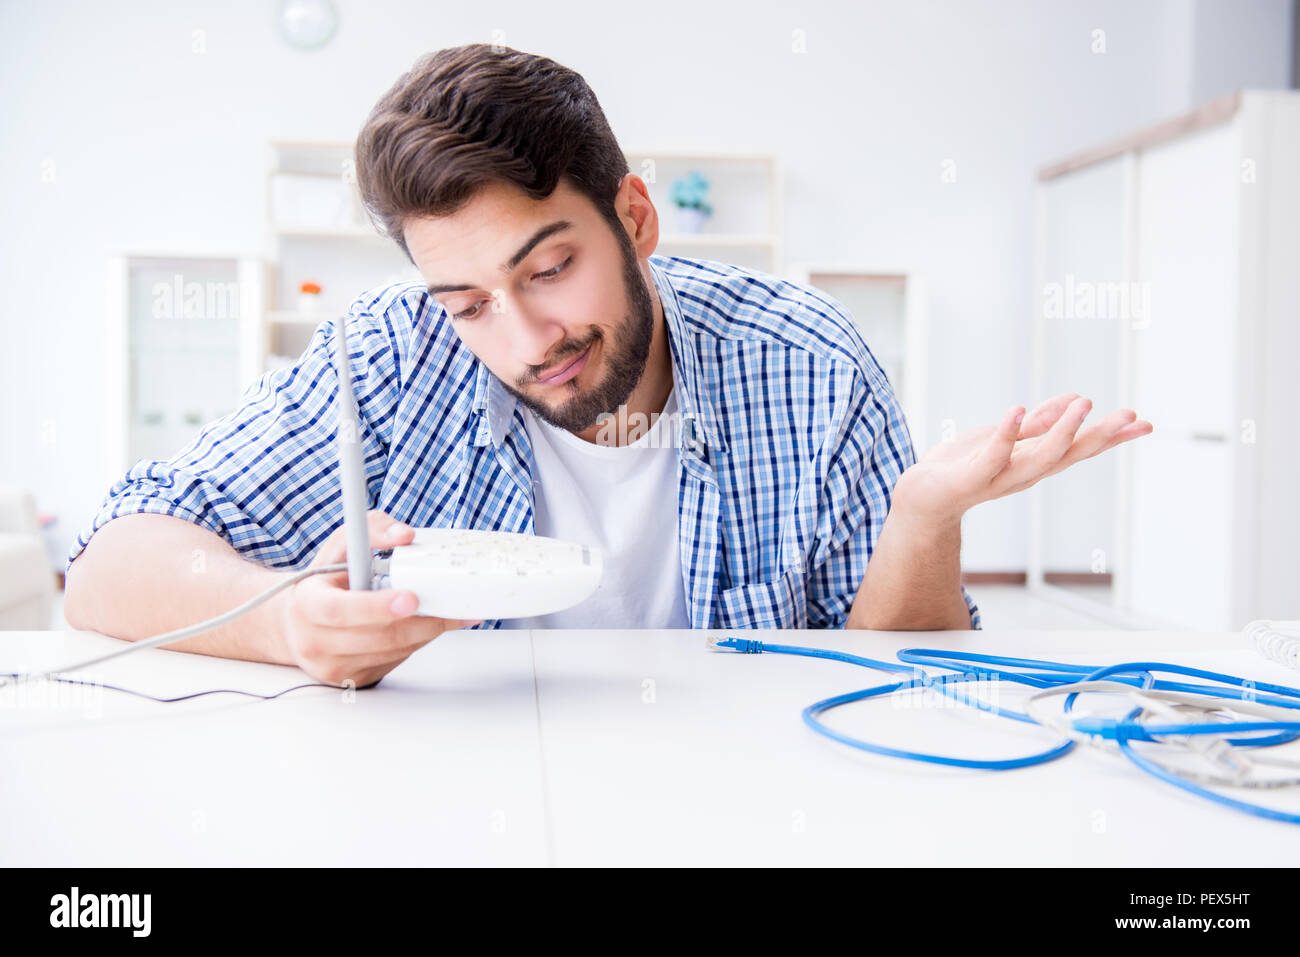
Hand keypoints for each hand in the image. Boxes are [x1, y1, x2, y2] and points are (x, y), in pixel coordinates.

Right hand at [277, 510, 480, 686]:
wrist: (297, 624)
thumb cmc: (323, 583)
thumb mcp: (340, 547)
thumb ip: (371, 529)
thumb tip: (404, 535)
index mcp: (308, 605)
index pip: (339, 611)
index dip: (377, 606)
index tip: (411, 598)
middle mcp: (314, 642)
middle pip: (378, 637)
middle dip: (421, 621)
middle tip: (449, 605)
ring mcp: (332, 667)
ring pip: (392, 652)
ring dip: (426, 632)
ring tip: (445, 611)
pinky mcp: (352, 680)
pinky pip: (393, 662)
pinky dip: (415, 643)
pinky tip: (421, 625)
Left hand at [897, 392, 1153, 522]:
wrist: (921, 498)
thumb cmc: (964, 466)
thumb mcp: (1007, 439)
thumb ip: (1040, 423)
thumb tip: (1078, 400)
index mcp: (1034, 463)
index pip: (1080, 449)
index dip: (1112, 437)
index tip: (1145, 423)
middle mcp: (1023, 474)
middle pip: (1069, 455)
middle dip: (1101, 436)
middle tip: (1131, 416)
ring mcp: (998, 478)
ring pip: (1037, 457)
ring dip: (1061, 431)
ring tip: (1083, 404)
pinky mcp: (969, 478)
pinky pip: (991, 456)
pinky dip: (1005, 435)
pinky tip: (1017, 410)